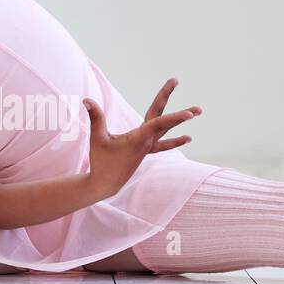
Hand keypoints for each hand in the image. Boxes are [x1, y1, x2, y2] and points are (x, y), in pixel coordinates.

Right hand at [84, 78, 201, 198]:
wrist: (105, 184)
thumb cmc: (101, 161)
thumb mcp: (98, 138)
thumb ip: (96, 117)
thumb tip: (86, 100)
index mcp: (139, 138)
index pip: (159, 123)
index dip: (175, 117)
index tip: (190, 115)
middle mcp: (147, 141)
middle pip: (166, 121)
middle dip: (181, 113)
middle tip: (197, 107)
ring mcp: (147, 146)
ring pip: (166, 129)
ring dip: (180, 120)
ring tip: (196, 112)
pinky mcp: (145, 150)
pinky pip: (163, 143)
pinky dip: (175, 140)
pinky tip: (188, 138)